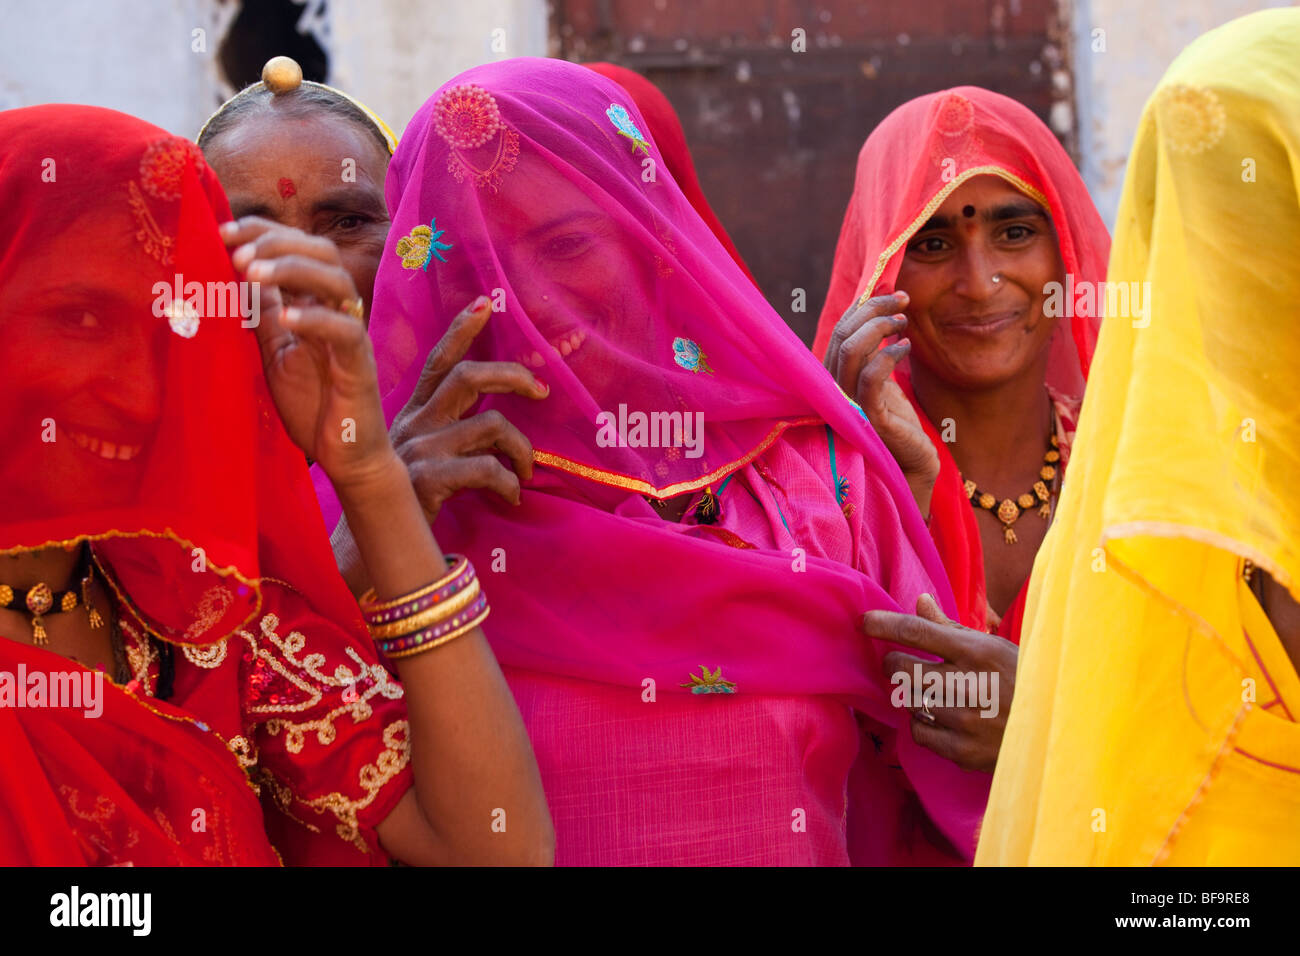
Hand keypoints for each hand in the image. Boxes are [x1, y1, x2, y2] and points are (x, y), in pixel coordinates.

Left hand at [222, 217, 394, 490]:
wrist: (345, 456)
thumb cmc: (313, 405)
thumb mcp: (273, 353)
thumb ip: (260, 315)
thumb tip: (231, 277)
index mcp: (316, 304)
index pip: (298, 248)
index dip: (263, 232)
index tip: (222, 231)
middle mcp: (337, 311)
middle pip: (321, 252)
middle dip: (277, 243)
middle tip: (237, 252)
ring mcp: (351, 335)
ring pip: (336, 281)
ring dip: (292, 269)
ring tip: (252, 272)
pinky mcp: (359, 364)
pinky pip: (344, 331)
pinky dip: (315, 318)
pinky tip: (285, 316)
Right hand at [390, 296, 548, 519]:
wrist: (368, 546)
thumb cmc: (404, 501)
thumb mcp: (419, 456)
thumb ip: (448, 434)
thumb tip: (497, 424)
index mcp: (413, 414)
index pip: (438, 362)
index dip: (461, 330)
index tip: (485, 304)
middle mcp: (415, 423)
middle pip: (469, 377)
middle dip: (512, 376)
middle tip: (541, 390)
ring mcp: (421, 450)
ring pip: (490, 424)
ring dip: (522, 448)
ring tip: (527, 471)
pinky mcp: (428, 479)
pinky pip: (488, 469)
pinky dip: (509, 483)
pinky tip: (510, 498)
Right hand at [824, 291, 938, 513]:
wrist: (911, 463)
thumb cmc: (897, 422)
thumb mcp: (883, 379)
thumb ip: (874, 350)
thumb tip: (882, 307)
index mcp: (832, 377)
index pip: (839, 331)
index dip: (862, 306)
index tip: (890, 291)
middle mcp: (832, 389)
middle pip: (842, 335)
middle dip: (873, 309)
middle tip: (903, 299)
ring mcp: (846, 404)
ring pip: (851, 350)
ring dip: (880, 326)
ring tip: (905, 321)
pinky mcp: (866, 418)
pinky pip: (871, 377)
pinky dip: (888, 354)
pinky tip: (906, 346)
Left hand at [864, 593, 1017, 772]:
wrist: (1058, 731)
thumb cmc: (1023, 681)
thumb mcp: (995, 647)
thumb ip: (951, 628)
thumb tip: (920, 601)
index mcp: (978, 652)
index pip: (917, 632)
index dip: (883, 625)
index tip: (863, 621)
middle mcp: (969, 685)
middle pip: (901, 670)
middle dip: (892, 664)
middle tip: (899, 664)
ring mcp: (966, 722)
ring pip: (908, 701)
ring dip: (911, 695)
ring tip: (932, 692)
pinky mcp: (963, 752)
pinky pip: (919, 732)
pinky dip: (922, 724)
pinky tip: (942, 718)